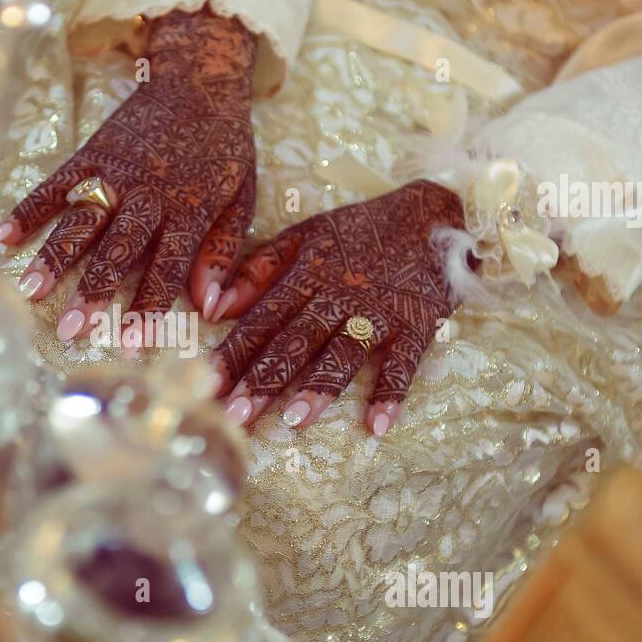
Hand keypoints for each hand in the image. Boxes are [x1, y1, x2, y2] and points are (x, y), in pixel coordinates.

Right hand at [0, 7, 256, 352]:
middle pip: (117, 248)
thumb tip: (211, 309)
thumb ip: (224, 252)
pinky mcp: (91, 153)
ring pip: (82, 219)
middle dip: (93, 291)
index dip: (149, 308)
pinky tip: (2, 236)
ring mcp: (116, 171)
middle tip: (69, 330)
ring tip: (29, 291)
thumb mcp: (241, 197)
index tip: (130, 346)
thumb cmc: (224, 146)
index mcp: (190, 207)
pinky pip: (55, 183)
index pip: (168, 267)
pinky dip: (27, 208)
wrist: (199, 77)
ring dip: (54, 256)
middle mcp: (149, 192)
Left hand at [211, 180, 464, 434]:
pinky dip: (392, 393)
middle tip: (235, 417)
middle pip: (296, 341)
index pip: (262, 319)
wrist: (435, 216)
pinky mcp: (417, 324)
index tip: (206, 384)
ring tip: (294, 422)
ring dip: (319, 387)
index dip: (234, 353)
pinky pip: (404, 363)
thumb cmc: (358, 233)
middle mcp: (339, 294)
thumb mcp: (303, 237)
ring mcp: (379, 312)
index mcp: (307, 273)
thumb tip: (212, 307)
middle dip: (264, 380)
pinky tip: (378, 426)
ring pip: (343, 352)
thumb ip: (256, 270)